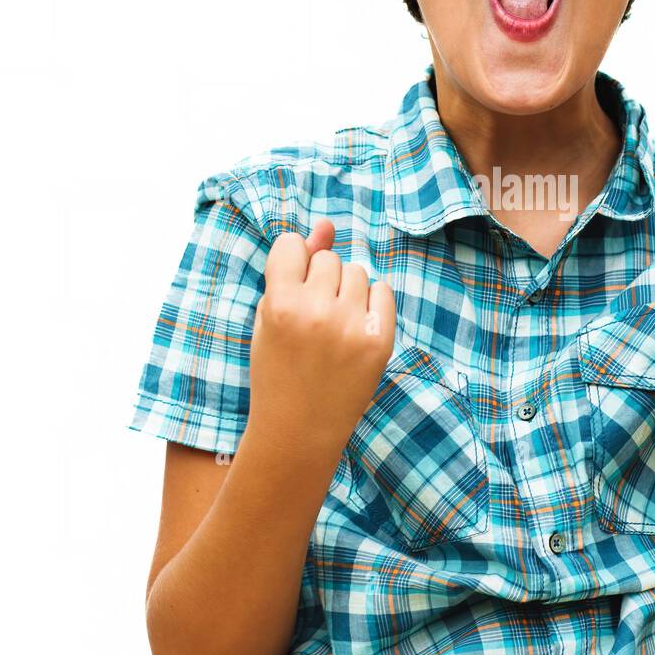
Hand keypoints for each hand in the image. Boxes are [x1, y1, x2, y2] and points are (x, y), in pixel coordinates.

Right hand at [248, 220, 396, 454]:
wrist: (299, 430)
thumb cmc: (278, 369)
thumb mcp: (271, 318)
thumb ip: (295, 267)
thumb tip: (327, 224)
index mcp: (279, 304)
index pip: (292, 244)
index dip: (292, 264)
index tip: (291, 287)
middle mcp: (316, 311)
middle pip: (328, 259)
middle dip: (321, 280)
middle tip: (312, 318)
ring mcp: (351, 326)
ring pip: (357, 272)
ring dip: (347, 291)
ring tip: (333, 327)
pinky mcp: (380, 340)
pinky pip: (383, 291)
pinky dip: (371, 304)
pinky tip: (355, 329)